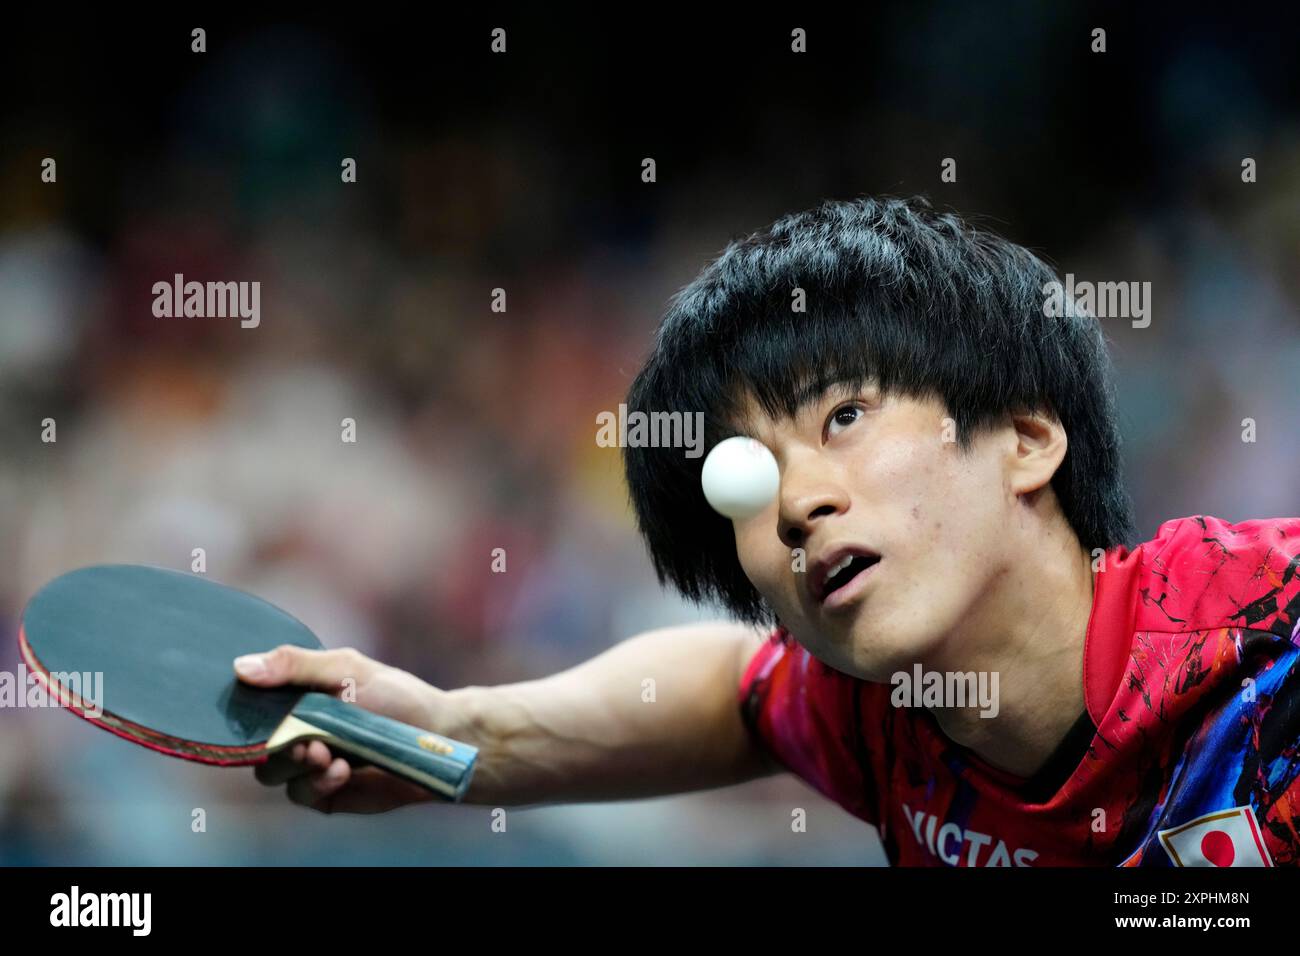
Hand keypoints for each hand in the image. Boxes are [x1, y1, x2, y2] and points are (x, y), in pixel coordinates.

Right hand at [234, 645, 456, 813]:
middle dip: (274, 745)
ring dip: (296, 765)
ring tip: (327, 754)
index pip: (251, 706)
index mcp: (296, 698)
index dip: (245, 711)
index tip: (254, 712)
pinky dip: (317, 782)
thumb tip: (240, 667)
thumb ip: (295, 665)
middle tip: (302, 742)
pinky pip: (300, 794)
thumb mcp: (346, 669)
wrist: (435, 737)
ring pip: (273, 773)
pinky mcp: (323, 792)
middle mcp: (296, 731)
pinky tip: (342, 770)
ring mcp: (308, 764)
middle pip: (255, 745)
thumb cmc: (395, 696)